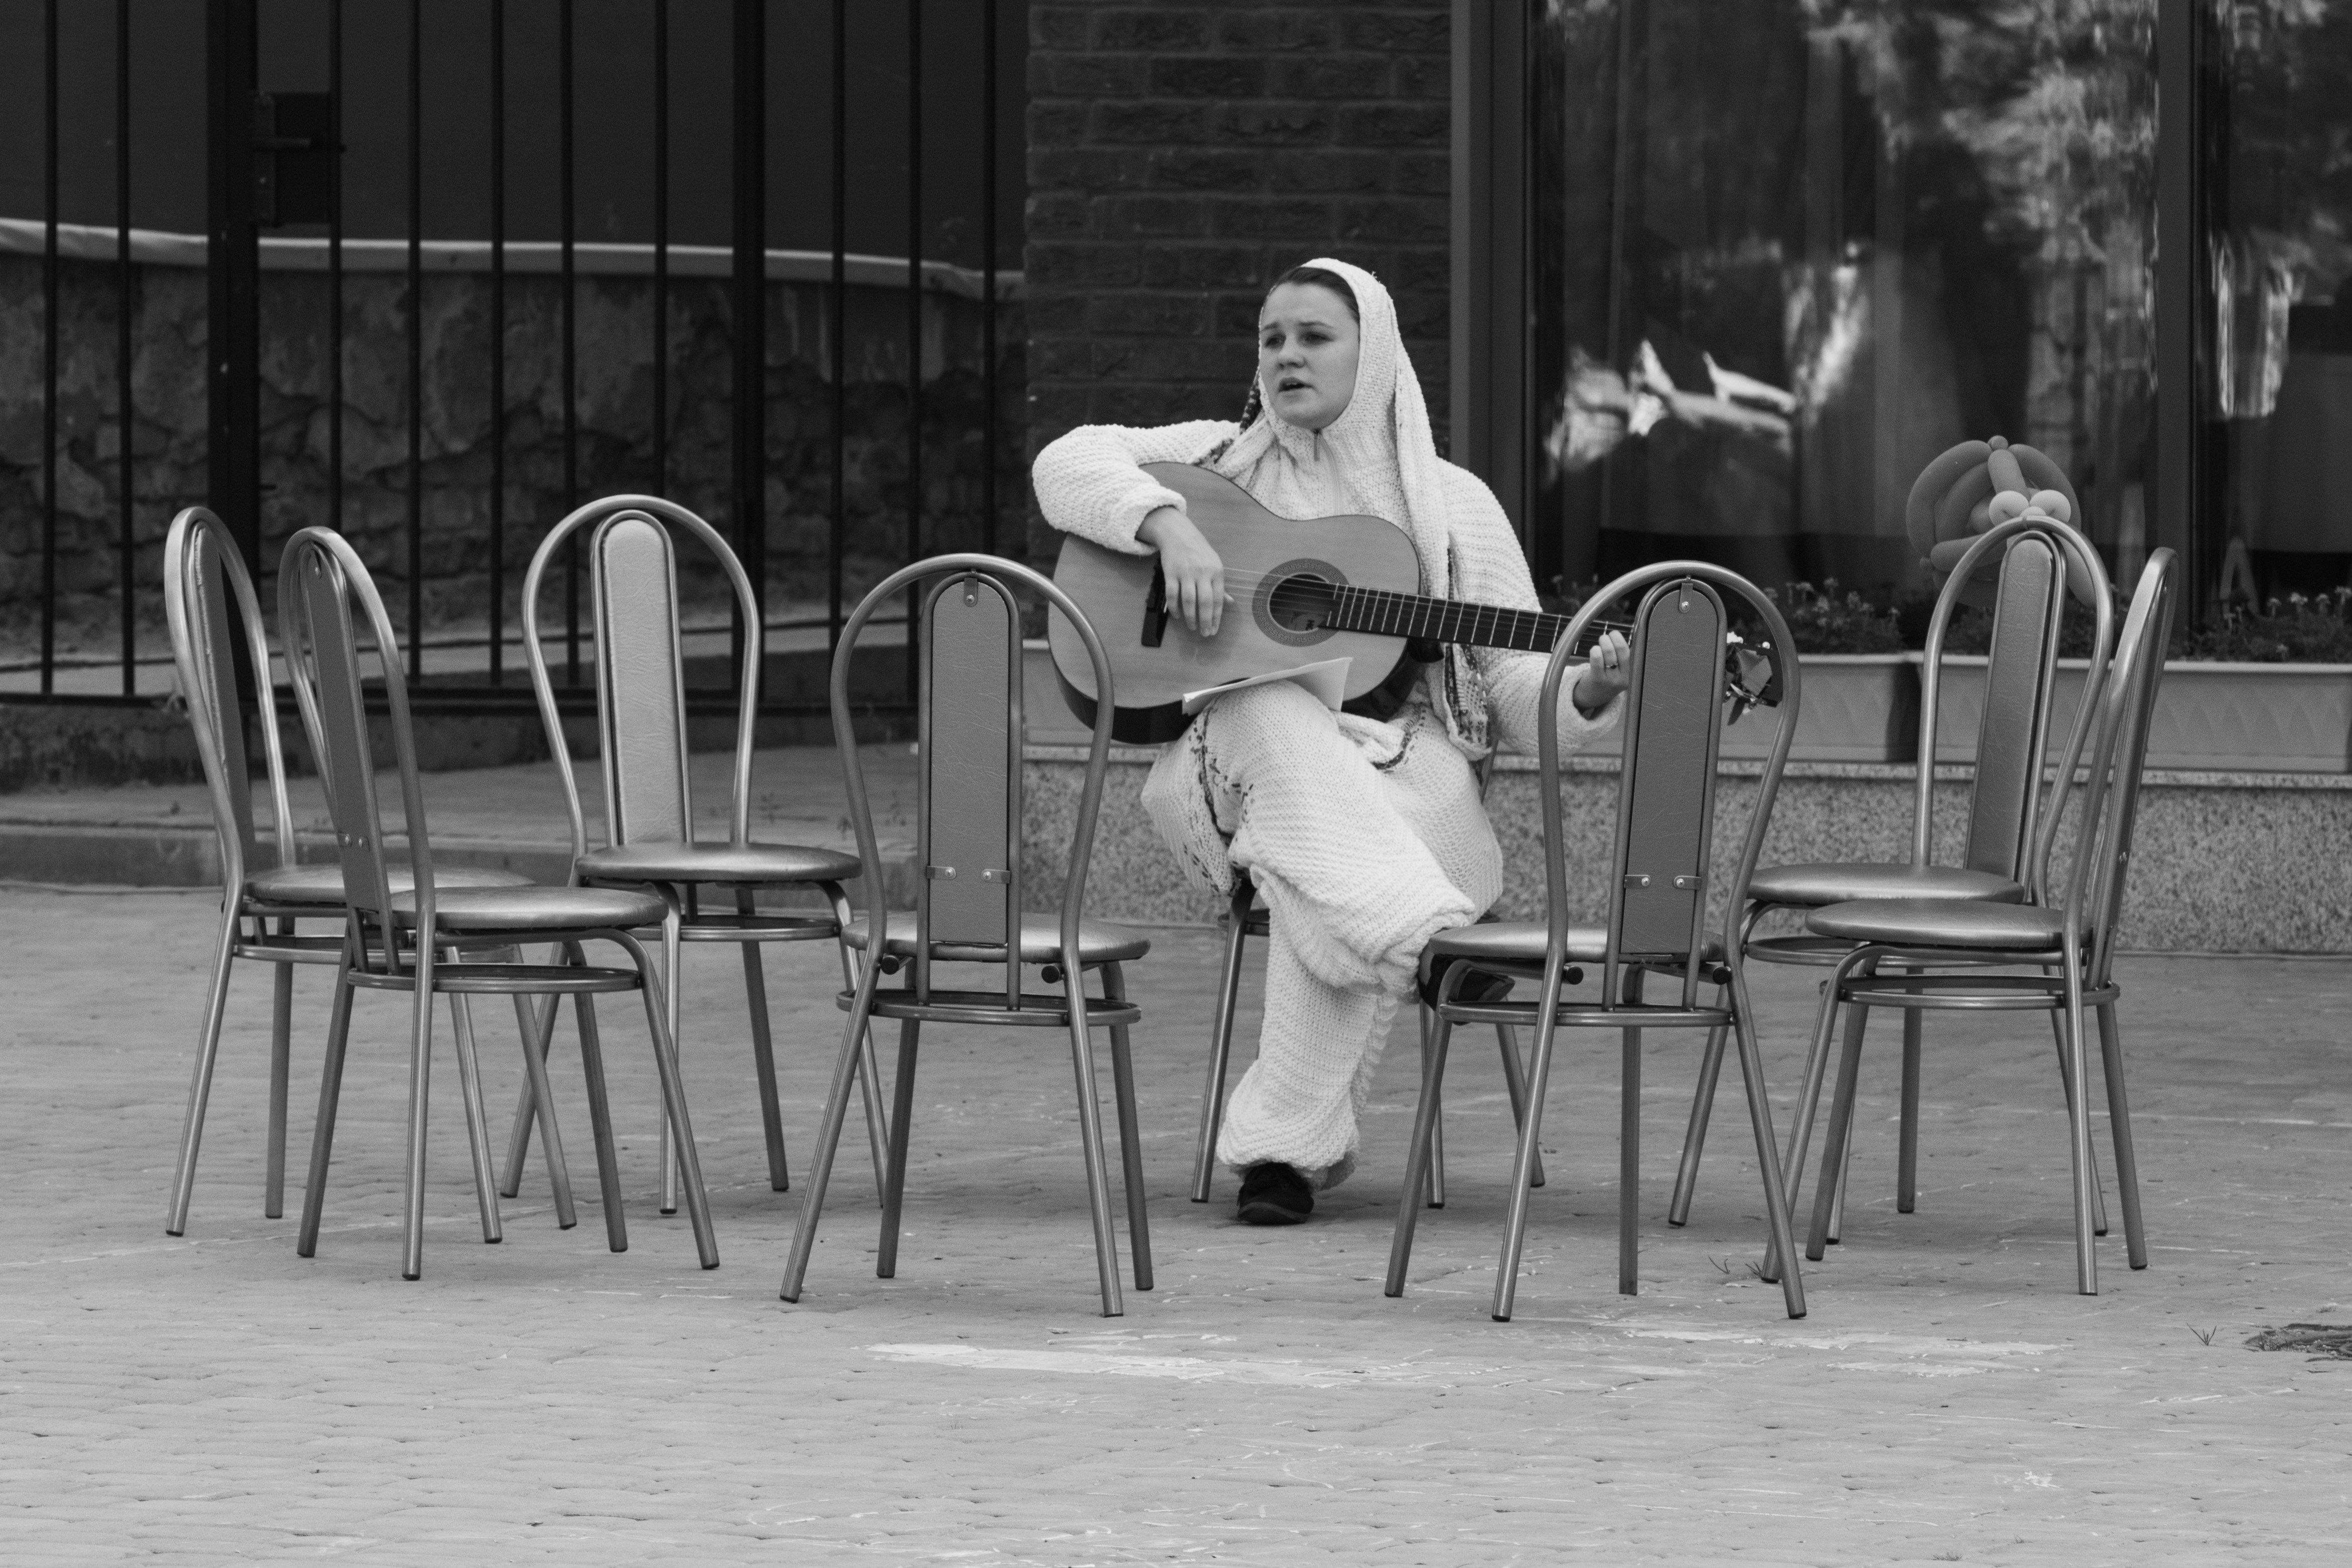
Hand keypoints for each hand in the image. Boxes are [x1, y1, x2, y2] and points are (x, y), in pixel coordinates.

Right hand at [1136, 505, 1227, 636]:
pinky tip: (1177, 616)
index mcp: (1216, 572)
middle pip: (1204, 602)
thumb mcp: (1215, 565)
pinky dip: (1174, 607)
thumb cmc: (1200, 552)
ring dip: (1190, 617)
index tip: (1215, 630)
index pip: (1218, 598)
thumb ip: (1220, 585)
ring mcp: (1185, 573)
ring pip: (1188, 600)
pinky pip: (1172, 594)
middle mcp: (1202, 573)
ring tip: (1192, 627)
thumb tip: (1230, 603)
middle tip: (1205, 634)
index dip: (1217, 617)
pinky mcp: (1170, 573)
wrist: (1178, 534)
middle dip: (1205, 621)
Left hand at [1573, 629, 1629, 712]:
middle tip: (1605, 637)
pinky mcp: (1597, 680)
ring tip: (1600, 642)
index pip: (1629, 653)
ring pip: (1608, 653)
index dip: (1620, 640)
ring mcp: (1610, 680)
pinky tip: (1595, 650)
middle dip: (1612, 638)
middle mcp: (1622, 678)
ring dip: (1603, 643)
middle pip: (1620, 650)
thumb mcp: (1620, 672)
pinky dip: (1595, 650)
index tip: (1614, 634)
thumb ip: (1622, 658)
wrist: (1592, 698)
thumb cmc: (1606, 679)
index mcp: (1631, 675)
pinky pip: (1597, 659)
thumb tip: (1617, 636)